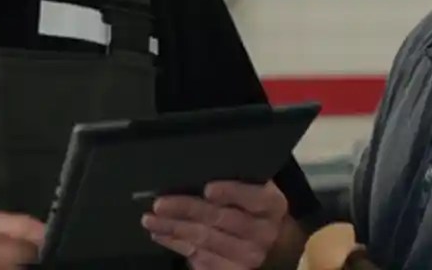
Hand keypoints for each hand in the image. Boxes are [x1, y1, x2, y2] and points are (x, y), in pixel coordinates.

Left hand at [142, 180, 287, 268]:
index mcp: (271, 205)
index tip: (208, 189)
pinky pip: (201, 260)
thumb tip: (202, 171)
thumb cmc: (261, 210)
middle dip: (187, 211)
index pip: (252, 198)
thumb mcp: (262, 190)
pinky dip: (178, 247)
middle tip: (160, 204)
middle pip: (220, 220)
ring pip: (205, 241)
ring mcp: (248, 257)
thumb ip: (241, 180)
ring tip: (151, 220)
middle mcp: (262, 233)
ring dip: (174, 230)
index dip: (230, 193)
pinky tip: (163, 236)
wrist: (281, 249)